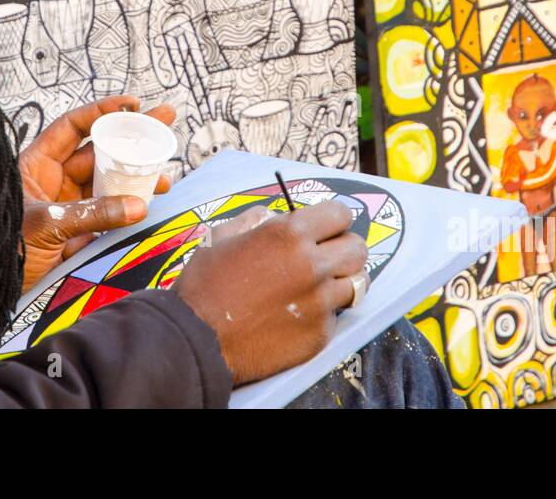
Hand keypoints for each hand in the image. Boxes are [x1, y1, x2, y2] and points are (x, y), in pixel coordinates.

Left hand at [18, 95, 175, 291]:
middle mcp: (53, 181)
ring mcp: (67, 207)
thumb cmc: (3, 248)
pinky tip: (148, 205)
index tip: (132, 105)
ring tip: (164, 178)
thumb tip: (138, 206)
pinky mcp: (75, 233)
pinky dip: (127, 211)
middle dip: (131, 139)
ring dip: (135, 179)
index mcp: (36, 165)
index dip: (102, 112)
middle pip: (99, 152)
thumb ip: (92, 214)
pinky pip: (107, 216)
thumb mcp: (46, 223)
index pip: (72, 127)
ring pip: (107, 184)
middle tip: (164, 122)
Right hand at [171, 200, 367, 386]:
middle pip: (358, 248)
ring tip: (318, 288)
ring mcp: (319, 302)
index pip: (340, 214)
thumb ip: (253, 220)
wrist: (197, 340)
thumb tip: (271, 215)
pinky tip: (298, 316)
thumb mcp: (221, 238)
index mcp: (289, 233)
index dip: (333, 220)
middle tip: (328, 258)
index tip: (327, 229)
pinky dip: (322, 314)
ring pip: (356, 284)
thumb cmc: (204, 286)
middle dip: (344, 249)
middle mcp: (312, 264)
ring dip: (340, 283)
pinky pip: (336, 317)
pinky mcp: (319, 334)